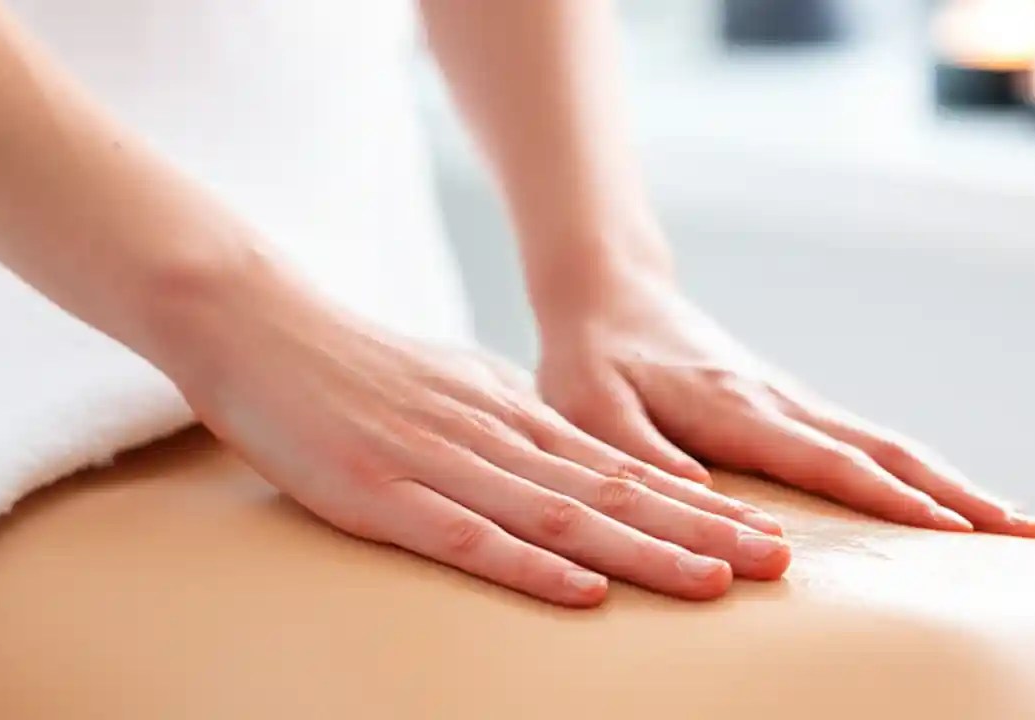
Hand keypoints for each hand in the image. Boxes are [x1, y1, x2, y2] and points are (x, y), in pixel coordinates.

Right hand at [161, 259, 789, 607]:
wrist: (258, 324)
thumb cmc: (351, 363)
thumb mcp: (451, 384)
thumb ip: (508, 423)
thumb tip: (562, 461)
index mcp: (509, 411)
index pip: (620, 465)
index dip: (696, 504)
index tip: (761, 531)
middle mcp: (492, 435)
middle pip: (612, 491)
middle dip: (701, 531)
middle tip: (777, 563)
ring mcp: (438, 464)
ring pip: (559, 514)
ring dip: (643, 550)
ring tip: (716, 582)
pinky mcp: (379, 494)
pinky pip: (467, 538)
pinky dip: (530, 567)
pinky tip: (585, 592)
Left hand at [535, 269, 1034, 537]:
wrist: (609, 294)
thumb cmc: (594, 356)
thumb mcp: (590, 408)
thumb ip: (640, 456)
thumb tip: (712, 502)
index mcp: (734, 406)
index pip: (829, 460)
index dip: (891, 499)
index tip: (952, 532)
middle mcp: (776, 399)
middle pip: (883, 449)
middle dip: (953, 492)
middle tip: (1021, 530)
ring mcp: (787, 397)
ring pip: (881, 441)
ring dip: (945, 481)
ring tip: (1005, 518)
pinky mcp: (783, 402)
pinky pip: (858, 438)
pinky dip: (907, 468)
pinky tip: (932, 493)